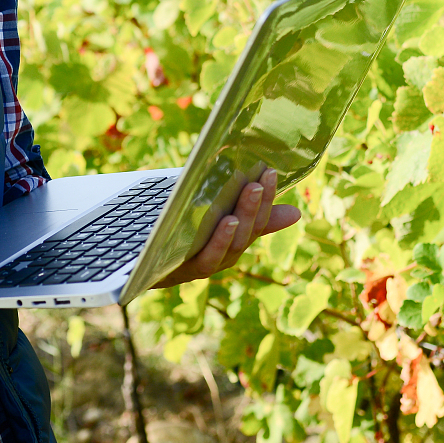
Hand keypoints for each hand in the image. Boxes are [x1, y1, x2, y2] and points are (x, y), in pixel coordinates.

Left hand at [150, 169, 301, 289]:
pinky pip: (209, 257)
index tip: (270, 171)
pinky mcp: (188, 271)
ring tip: (249, 192)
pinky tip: (227, 221)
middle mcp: (228, 254)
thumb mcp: (219, 222)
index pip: (259, 218)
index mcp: (237, 240)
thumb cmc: (188, 239)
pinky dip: (220, 240)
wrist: (146, 267)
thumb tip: (296, 213)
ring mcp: (210, 264)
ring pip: (233, 243)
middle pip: (248, 230)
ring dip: (243, 216)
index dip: (268, 197)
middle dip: (256, 203)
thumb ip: (252, 216)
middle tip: (261, 178)